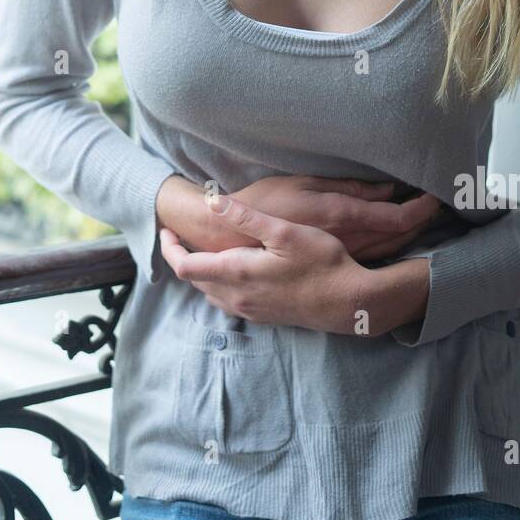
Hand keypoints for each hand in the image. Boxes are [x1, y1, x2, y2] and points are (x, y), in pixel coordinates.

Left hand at [159, 194, 370, 332]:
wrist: (351, 304)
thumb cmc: (323, 263)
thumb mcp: (285, 232)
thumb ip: (246, 218)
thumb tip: (213, 202)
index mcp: (237, 274)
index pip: (185, 266)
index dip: (169, 248)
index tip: (167, 230)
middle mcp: (238, 297)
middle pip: (195, 280)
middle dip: (183, 257)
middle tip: (181, 235)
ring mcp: (251, 310)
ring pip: (210, 292)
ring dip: (201, 272)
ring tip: (203, 249)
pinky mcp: (264, 317)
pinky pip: (228, 302)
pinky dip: (219, 284)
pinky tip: (233, 270)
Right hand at [225, 174, 442, 261]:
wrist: (231, 239)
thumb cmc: (264, 203)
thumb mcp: (303, 185)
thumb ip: (346, 188)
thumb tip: (385, 190)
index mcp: (341, 218)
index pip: (398, 217)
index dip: (423, 208)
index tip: (438, 195)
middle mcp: (347, 243)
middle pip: (399, 237)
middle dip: (423, 221)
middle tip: (439, 204)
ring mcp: (339, 259)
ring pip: (388, 250)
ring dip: (410, 235)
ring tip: (425, 218)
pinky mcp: (333, 266)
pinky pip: (372, 258)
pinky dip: (390, 248)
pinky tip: (395, 240)